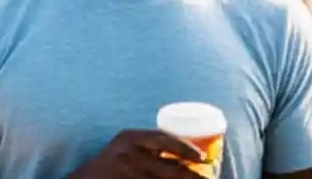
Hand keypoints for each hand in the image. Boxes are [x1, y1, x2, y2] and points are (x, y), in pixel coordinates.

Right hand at [69, 129, 204, 178]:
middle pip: (170, 169)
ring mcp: (126, 174)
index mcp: (129, 137)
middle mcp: (128, 155)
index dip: (186, 148)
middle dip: (192, 177)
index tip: (202, 157)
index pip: (164, 140)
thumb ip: (147, 148)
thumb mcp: (124, 148)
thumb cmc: (109, 164)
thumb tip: (186, 155)